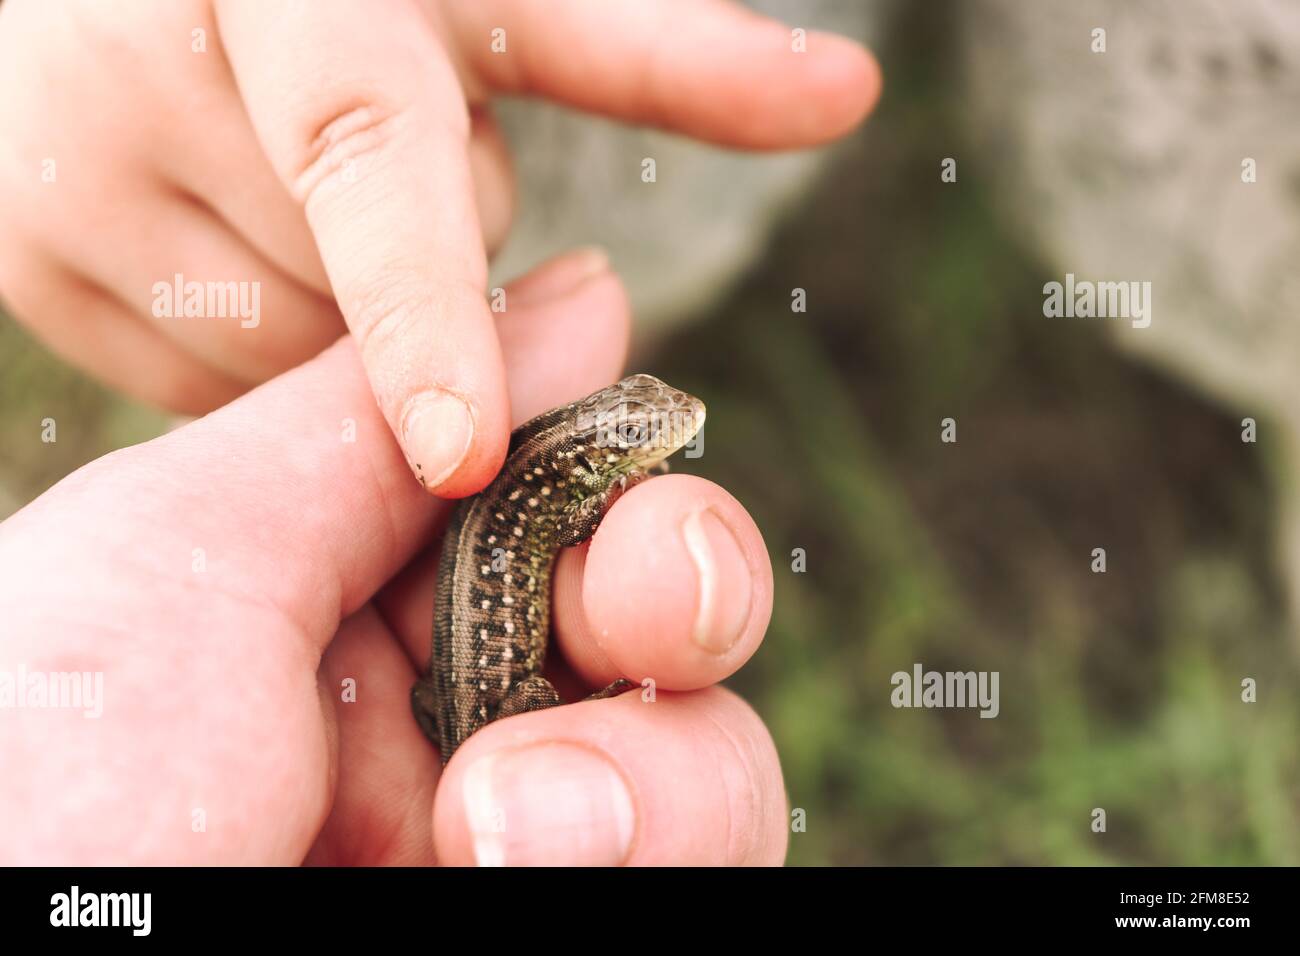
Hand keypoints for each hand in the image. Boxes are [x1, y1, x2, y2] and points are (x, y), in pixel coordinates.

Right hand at [0, 0, 878, 495]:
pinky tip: (249, 233)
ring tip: (305, 184)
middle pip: (341, 307)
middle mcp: (136, 72)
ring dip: (330, 313)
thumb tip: (855, 92)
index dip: (423, 317)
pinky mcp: (19, 250)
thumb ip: (671, 56)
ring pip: (267, 360)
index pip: (364, 164)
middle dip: (412, 286)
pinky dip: (255, 336)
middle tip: (398, 165)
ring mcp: (54, 171)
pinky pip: (194, 372)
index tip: (462, 457)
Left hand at [0, 253, 781, 864]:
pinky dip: (653, 845)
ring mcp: (508, 845)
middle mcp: (435, 732)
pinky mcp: (555, 910)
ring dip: (654, 767)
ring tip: (509, 818)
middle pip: (657, 618)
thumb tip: (584, 294)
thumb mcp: (181, 556)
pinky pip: (704, 862)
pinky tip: (519, 858)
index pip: (546, 500)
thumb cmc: (32, 785)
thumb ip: (382, 415)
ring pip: (707, 757)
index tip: (632, 417)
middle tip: (649, 606)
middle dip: (680, 581)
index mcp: (339, 619)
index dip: (609, 459)